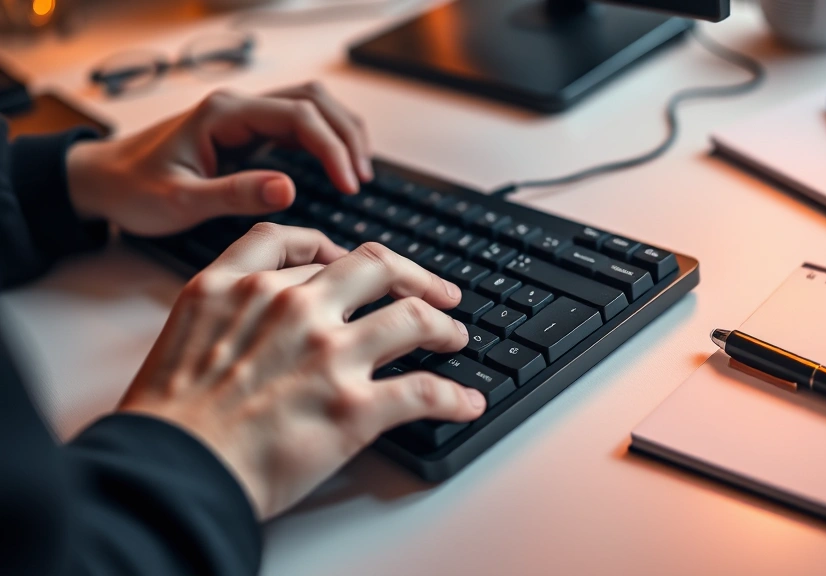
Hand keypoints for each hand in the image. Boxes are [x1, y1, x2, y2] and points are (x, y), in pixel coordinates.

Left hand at [66, 82, 371, 235]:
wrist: (103, 181)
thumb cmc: (134, 191)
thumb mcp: (180, 202)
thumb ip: (235, 195)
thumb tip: (288, 187)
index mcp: (223, 115)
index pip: (298, 118)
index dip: (332, 149)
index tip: (350, 185)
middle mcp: (238, 106)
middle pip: (314, 101)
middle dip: (346, 136)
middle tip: (361, 179)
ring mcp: (244, 116)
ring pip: (311, 105)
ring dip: (341, 132)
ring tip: (358, 170)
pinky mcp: (247, 131)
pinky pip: (298, 122)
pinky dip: (325, 139)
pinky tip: (336, 163)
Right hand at [118, 225, 484, 518]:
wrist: (170, 470)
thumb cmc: (169, 416)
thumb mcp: (184, 326)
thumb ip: (230, 301)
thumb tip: (268, 303)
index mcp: (246, 286)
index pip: (305, 244)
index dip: (340, 250)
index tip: (359, 264)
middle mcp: (295, 308)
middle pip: (377, 265)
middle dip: (415, 275)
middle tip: (435, 292)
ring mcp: (330, 354)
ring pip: (414, 317)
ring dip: (444, 326)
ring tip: (455, 337)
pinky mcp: (355, 406)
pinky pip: (425, 392)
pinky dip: (453, 398)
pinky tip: (465, 404)